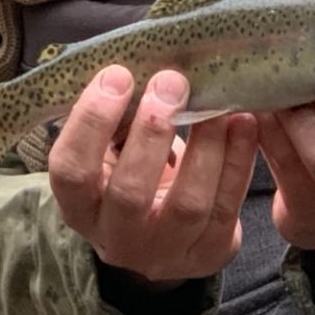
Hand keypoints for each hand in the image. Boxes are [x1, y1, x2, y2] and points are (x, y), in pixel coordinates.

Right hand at [47, 65, 255, 286]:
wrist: (165, 235)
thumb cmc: (132, 174)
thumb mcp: (111, 153)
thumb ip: (117, 117)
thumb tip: (142, 60)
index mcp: (80, 207)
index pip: (70, 170)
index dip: (90, 122)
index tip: (118, 75)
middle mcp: (116, 238)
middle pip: (129, 192)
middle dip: (153, 132)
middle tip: (171, 82)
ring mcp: (164, 253)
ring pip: (188, 203)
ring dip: (206, 145)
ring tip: (217, 102)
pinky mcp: (209, 254)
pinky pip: (227, 207)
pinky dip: (239, 161)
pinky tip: (244, 122)